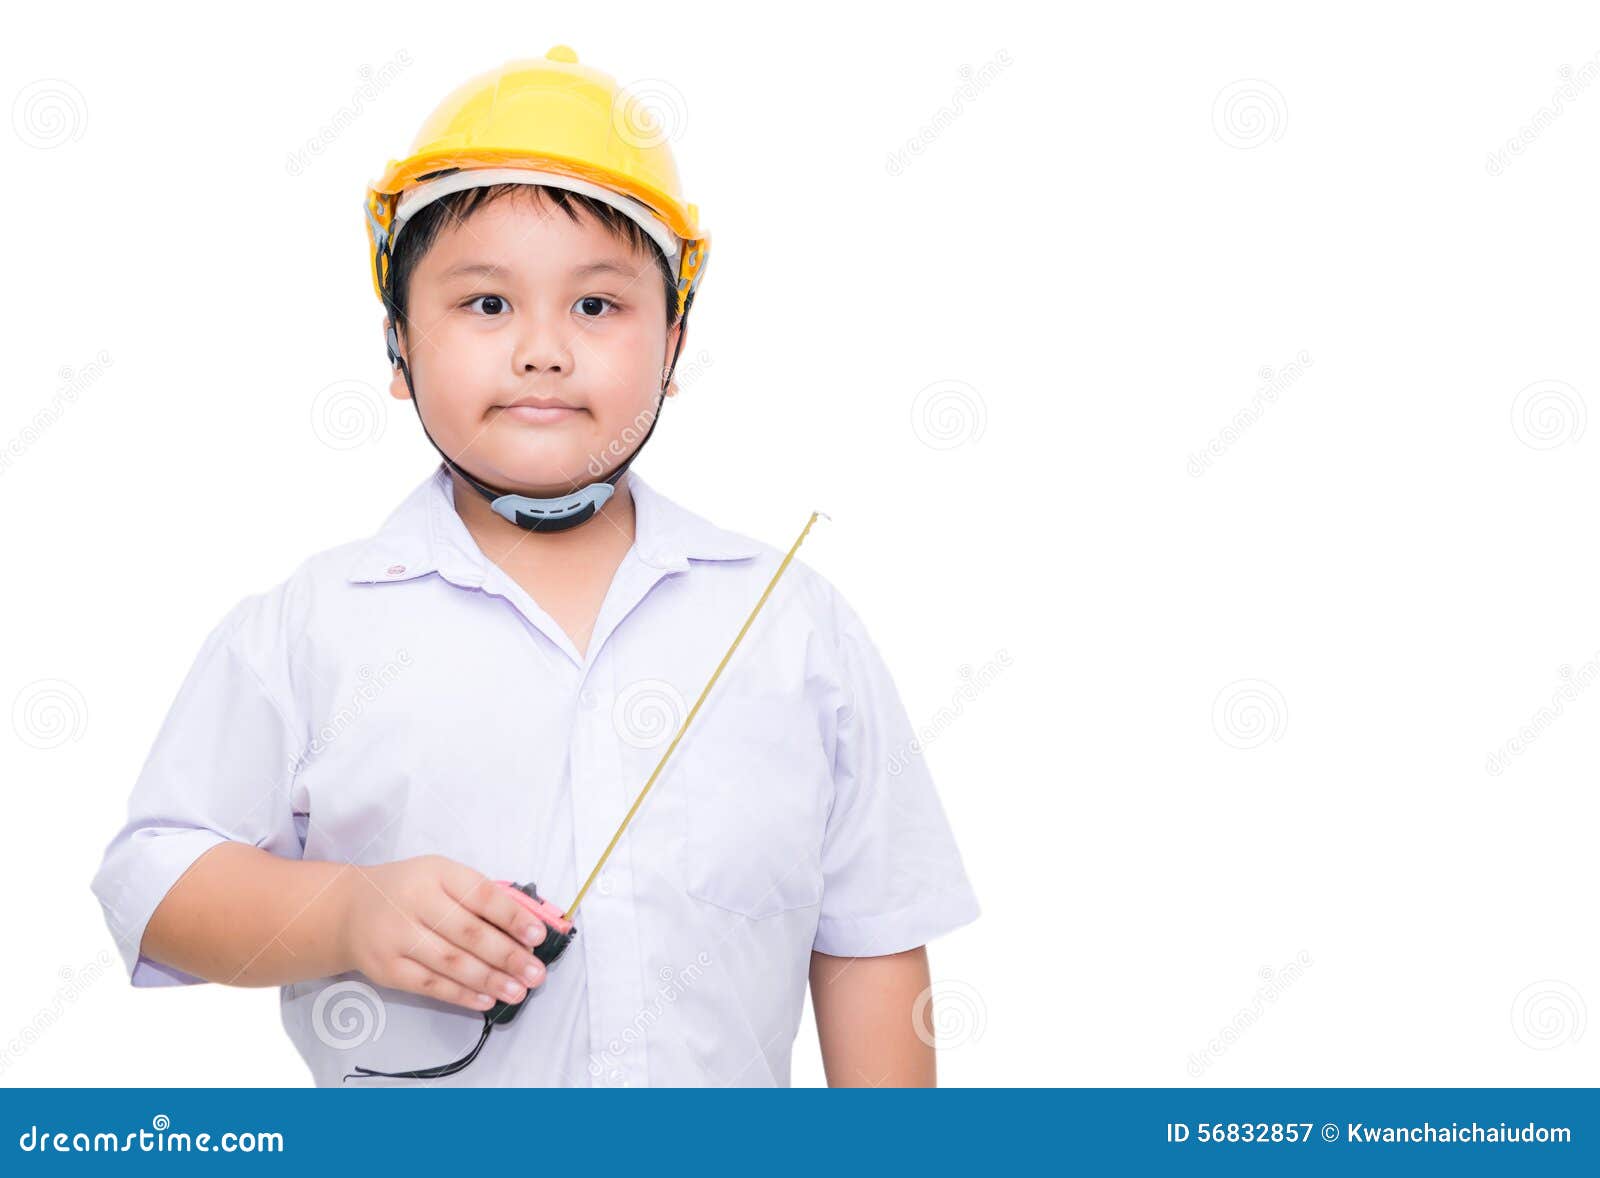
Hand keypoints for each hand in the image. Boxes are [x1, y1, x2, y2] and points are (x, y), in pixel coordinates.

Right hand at [334, 855, 549, 1012]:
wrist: (349, 909)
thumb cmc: (411, 890)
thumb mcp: (442, 877)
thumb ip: (480, 897)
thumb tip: (525, 929)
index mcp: (437, 873)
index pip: (481, 895)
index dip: (513, 917)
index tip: (539, 936)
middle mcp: (415, 902)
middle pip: (469, 933)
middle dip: (508, 956)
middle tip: (535, 974)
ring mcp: (397, 936)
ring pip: (451, 963)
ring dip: (490, 980)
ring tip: (518, 991)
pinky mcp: (386, 968)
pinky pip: (429, 985)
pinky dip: (461, 995)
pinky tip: (485, 1001)